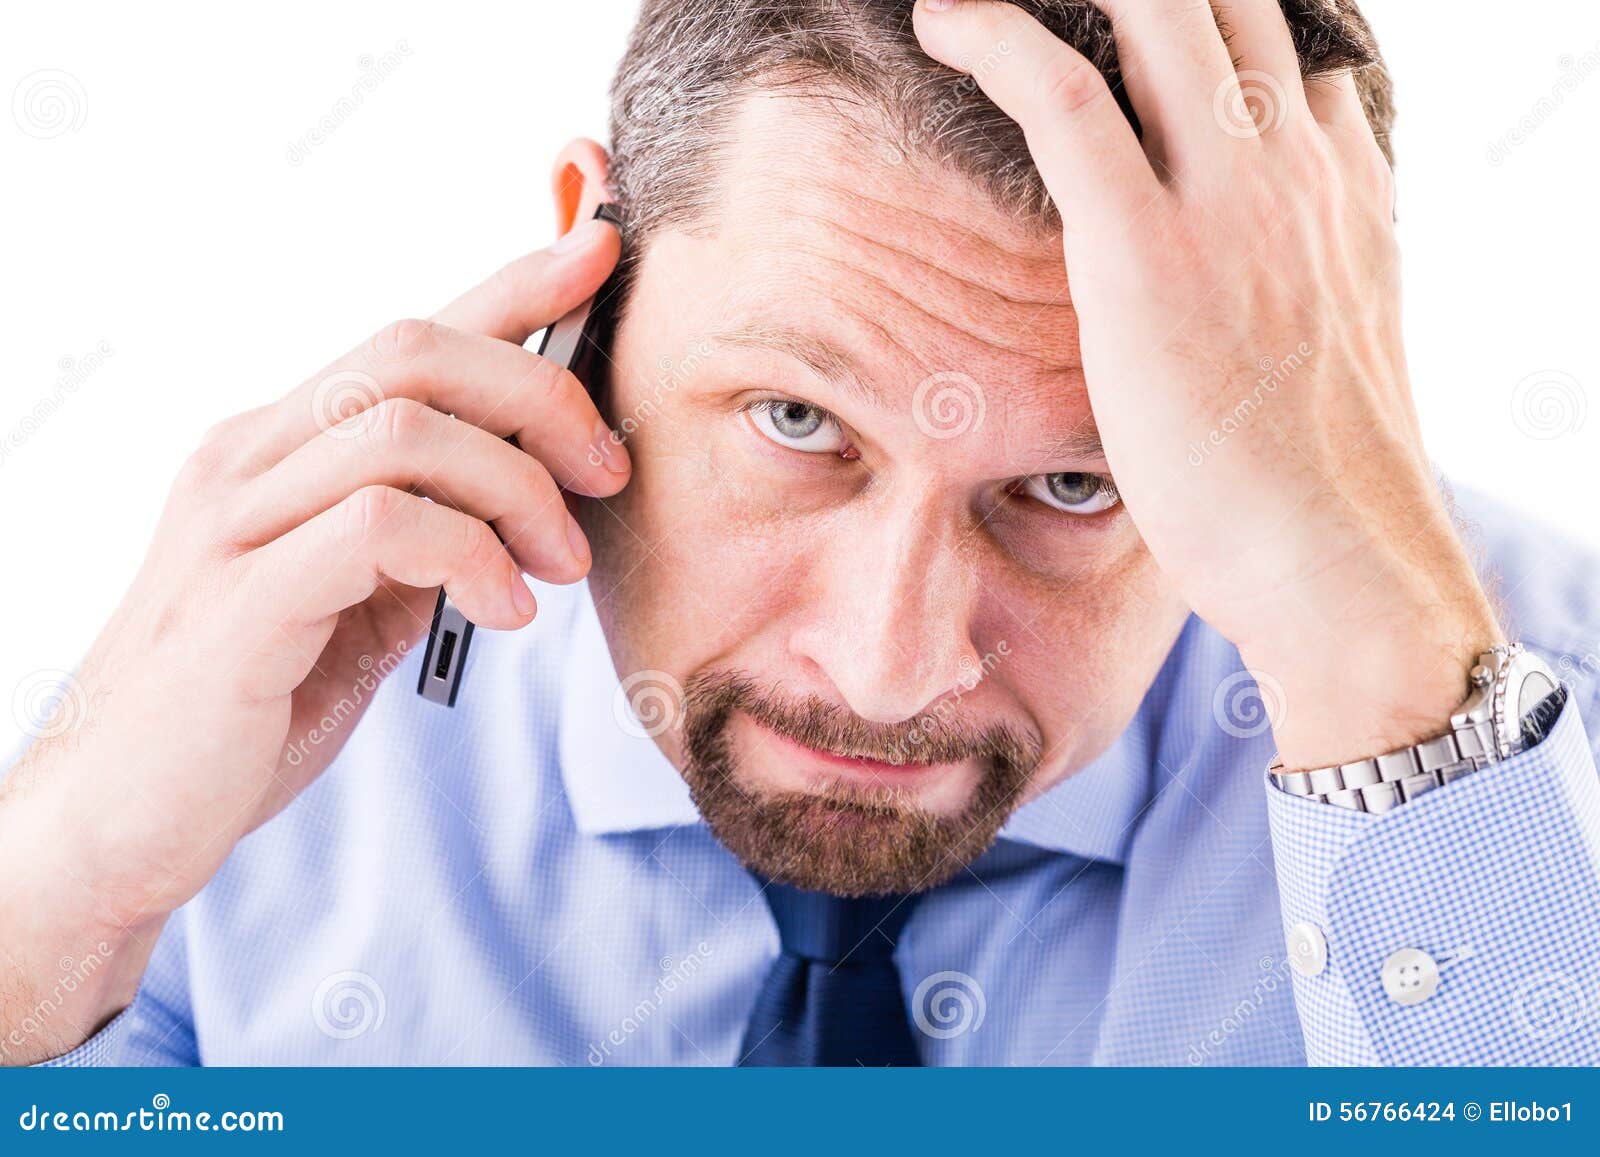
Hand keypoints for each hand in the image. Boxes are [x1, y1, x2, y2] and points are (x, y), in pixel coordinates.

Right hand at [0, 215, 625, 1062]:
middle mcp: (247, 459)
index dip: (510, 282)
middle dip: (539, 394)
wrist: (123, 818)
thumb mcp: (356, 602)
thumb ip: (420, 537)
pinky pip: (380, 525)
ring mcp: (233, 522)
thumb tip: (520, 496)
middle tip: (606, 473)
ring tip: (557, 565)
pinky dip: (469, 555)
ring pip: (404, 427)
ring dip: (517, 488)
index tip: (600, 247)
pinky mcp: (241, 601)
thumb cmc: (247, 705)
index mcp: (279, 448)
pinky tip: (504, 611)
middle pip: (413, 352)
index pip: (407, 333)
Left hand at [914, 0, 1499, 768]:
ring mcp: (1231, 202)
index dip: (1218, 18)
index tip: (1144, 23)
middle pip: (1230, 2)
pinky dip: (998, 38)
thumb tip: (1251, 272)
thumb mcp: (1327, 352)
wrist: (1342, 565)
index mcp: (1339, 190)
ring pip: (1158, 14)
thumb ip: (1297, 278)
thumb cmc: (1318, 487)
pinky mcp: (1150, 251)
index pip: (1290, 48)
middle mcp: (1295, 170)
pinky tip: (946, 21)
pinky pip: (1066, 98)